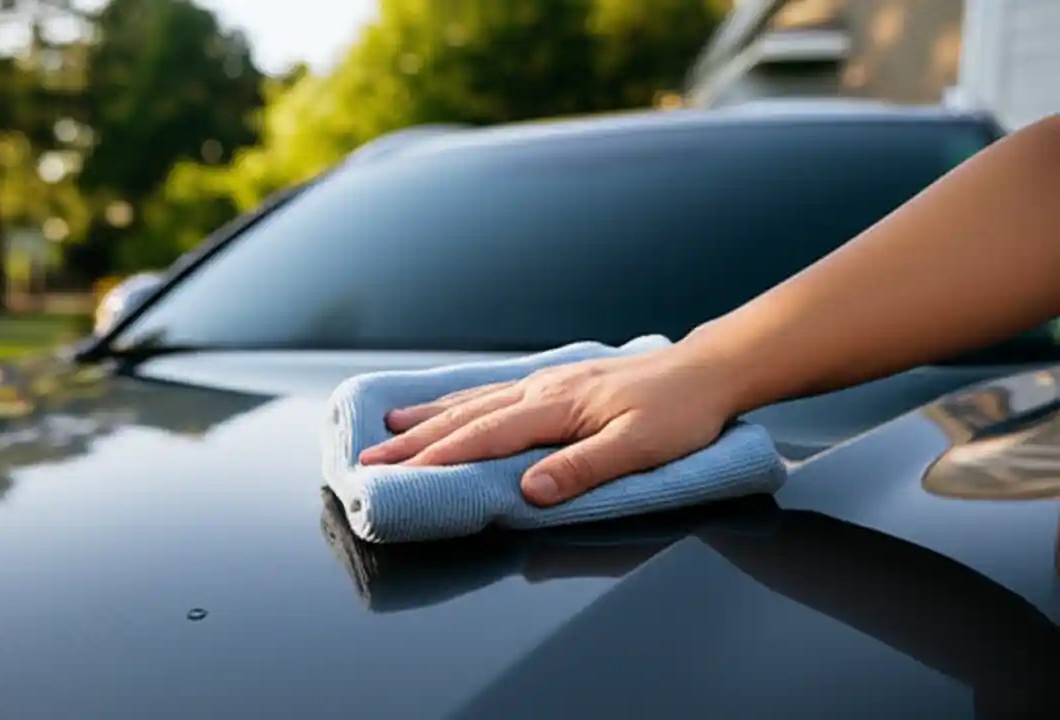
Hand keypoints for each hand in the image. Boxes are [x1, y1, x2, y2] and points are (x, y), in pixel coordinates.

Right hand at [357, 343, 739, 505]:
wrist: (705, 371)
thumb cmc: (679, 413)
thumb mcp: (640, 448)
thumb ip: (583, 469)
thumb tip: (529, 490)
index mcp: (556, 408)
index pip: (485, 436)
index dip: (438, 456)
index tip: (396, 472)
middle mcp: (542, 391)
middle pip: (466, 417)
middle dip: (414, 439)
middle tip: (370, 456)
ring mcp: (546, 383)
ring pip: (474, 399)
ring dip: (429, 416)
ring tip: (389, 425)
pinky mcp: (556, 382)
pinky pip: (494, 390)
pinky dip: (460, 399)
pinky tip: (448, 404)